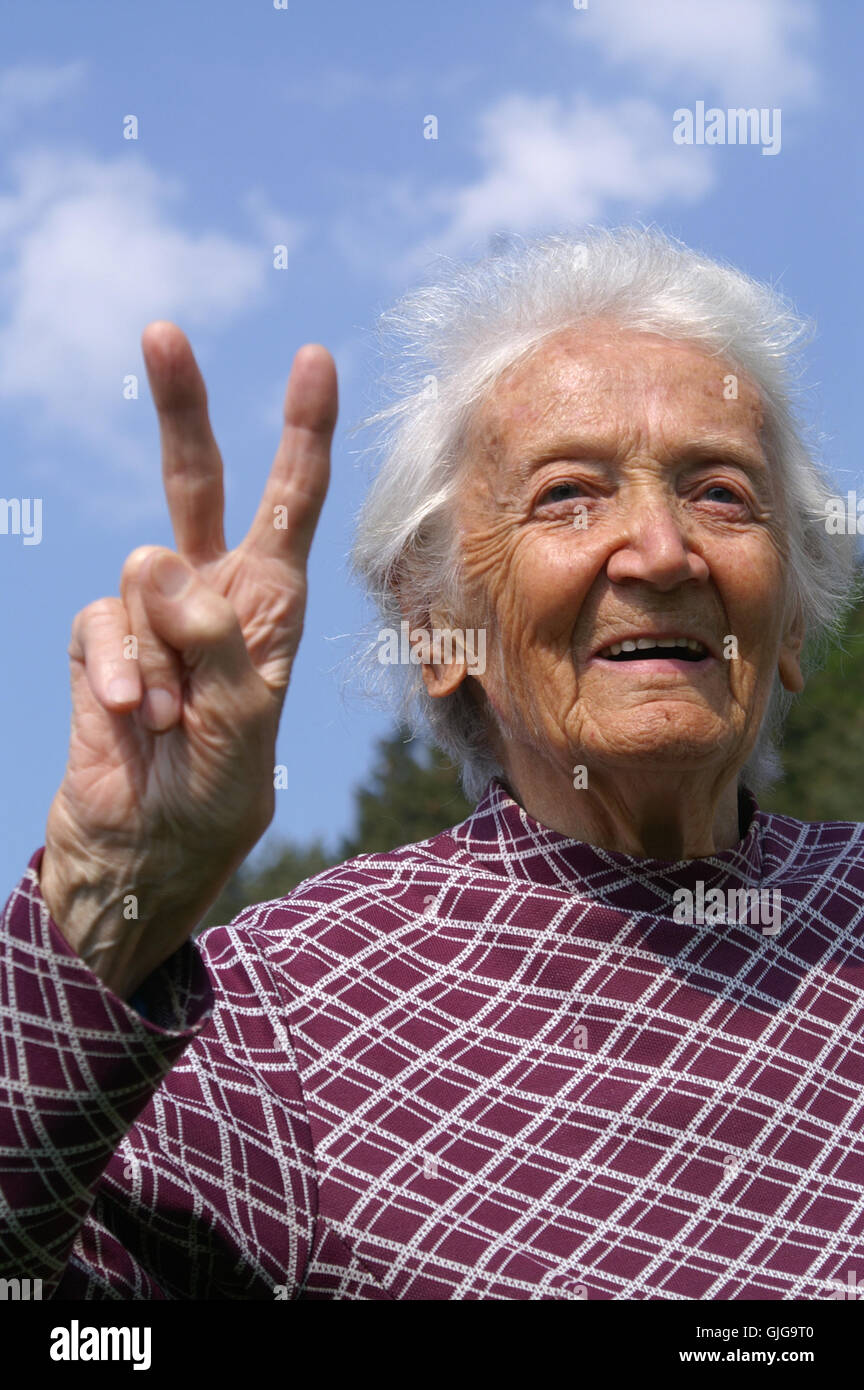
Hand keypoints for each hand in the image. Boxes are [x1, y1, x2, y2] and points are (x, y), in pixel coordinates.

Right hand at [40, 322, 336, 998]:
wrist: (147, 851)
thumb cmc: (219, 794)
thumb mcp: (244, 720)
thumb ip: (211, 635)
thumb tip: (152, 558)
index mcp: (270, 606)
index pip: (290, 504)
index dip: (301, 435)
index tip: (313, 361)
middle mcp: (212, 597)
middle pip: (194, 484)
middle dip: (181, 411)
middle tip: (162, 333)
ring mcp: (152, 618)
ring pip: (141, 575)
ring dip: (161, 654)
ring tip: (175, 719)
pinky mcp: (104, 644)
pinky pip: (104, 626)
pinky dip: (121, 673)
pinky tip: (137, 719)